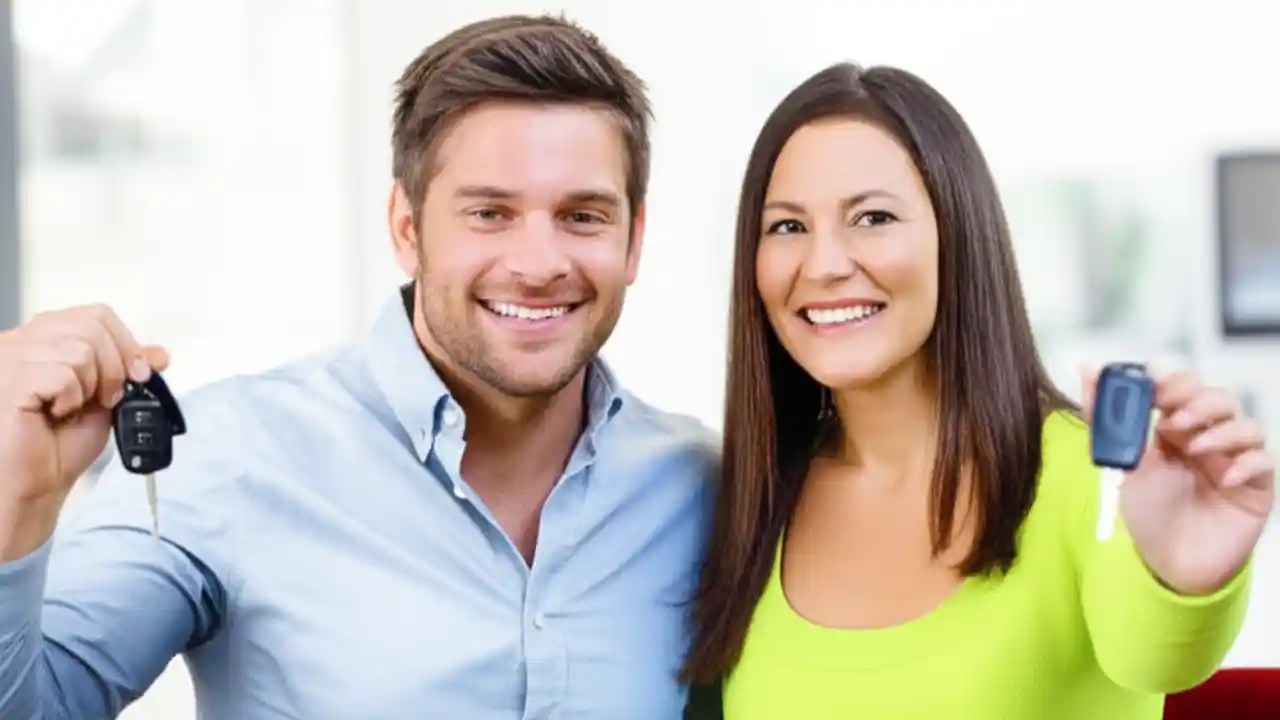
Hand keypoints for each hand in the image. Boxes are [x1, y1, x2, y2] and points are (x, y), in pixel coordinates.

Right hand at [0, 305, 167, 558]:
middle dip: (113, 367)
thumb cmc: (56, 447)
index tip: (139, 373)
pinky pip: (62, 373)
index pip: (95, 315)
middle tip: (106, 398)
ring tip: (71, 409)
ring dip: (90, 386)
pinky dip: (70, 398)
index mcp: (42, 339)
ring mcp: (9, 358)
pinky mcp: (9, 380)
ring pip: (79, 349)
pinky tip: (54, 414)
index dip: (126, 343)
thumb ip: (126, 373)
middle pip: (91, 326)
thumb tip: (158, 354)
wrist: (34, 485)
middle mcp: (20, 342)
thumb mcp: (103, 401)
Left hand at [1083, 366, 1274, 594]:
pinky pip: (1265, 461)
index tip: (1154, 384)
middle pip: (1219, 398)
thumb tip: (1087, 366)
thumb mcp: (1120, 462)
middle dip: (1198, 402)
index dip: (1172, 382)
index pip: (1182, 388)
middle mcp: (1207, 438)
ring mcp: (1234, 460)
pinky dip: (1248, 463)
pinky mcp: (1256, 485)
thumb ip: (1103, 418)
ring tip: (1195, 449)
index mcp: (1173, 428)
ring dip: (1222, 431)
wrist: (1169, 562)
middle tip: (1174, 420)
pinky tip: (1227, 477)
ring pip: (1247, 424)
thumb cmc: (1148, 511)